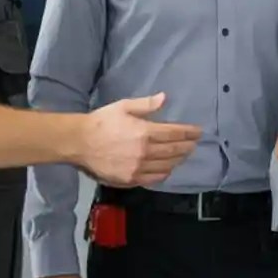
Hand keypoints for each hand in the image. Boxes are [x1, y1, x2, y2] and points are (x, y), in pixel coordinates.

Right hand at [79, 93, 201, 187]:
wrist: (79, 142)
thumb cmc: (102, 121)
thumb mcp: (123, 106)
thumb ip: (146, 104)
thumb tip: (164, 98)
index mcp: (144, 132)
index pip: (174, 134)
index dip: (188, 133)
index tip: (198, 132)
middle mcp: (144, 152)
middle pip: (173, 151)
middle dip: (187, 146)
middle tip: (194, 144)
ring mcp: (138, 168)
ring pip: (166, 166)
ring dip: (178, 160)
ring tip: (184, 155)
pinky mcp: (130, 180)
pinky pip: (153, 179)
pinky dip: (164, 174)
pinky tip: (167, 169)